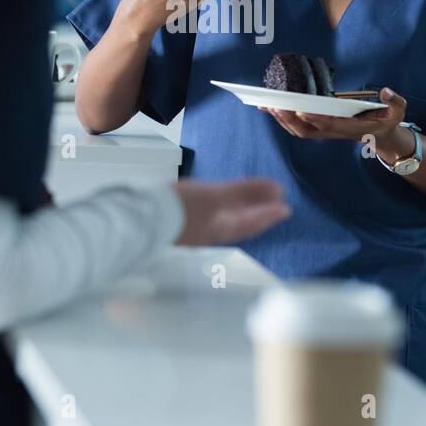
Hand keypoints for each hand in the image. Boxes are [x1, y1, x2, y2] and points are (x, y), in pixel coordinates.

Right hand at [173, 178, 289, 245]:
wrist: (140, 218)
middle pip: (241, 226)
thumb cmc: (178, 208)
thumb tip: (276, 191)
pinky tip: (216, 208)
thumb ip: (245, 192)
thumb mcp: (215, 195)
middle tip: (274, 209)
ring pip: (226, 224)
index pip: (253, 222)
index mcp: (222, 229)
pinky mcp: (180, 225)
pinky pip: (211, 220)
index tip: (285, 207)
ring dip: (241, 215)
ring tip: (249, 207)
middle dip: (259, 216)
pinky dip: (222, 213)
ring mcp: (195, 231)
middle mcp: (211, 234)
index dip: (270, 214)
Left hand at [259, 87, 414, 162]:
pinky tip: (271, 108)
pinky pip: (297, 126)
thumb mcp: (398, 112)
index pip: (329, 124)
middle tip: (274, 105)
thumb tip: (386, 91)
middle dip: (289, 119)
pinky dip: (283, 118)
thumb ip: (395, 102)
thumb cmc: (387, 121)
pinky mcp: (319, 128)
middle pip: (306, 130)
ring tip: (266, 105)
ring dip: (282, 119)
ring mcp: (324, 131)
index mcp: (350, 128)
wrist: (380, 137)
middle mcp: (333, 131)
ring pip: (298, 130)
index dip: (314, 119)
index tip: (300, 110)